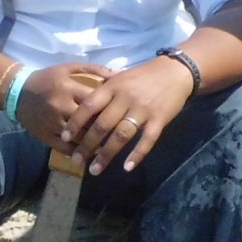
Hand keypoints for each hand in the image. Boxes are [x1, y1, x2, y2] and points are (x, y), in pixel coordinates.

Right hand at [14, 62, 110, 151]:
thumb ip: (94, 69)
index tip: (122, 114)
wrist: (18, 91)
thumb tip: (118, 75)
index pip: (95, 102)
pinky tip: (90, 154)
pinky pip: (65, 149)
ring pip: (79, 138)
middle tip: (119, 134)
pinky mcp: (46, 136)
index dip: (111, 109)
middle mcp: (61, 107)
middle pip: (89, 122)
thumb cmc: (48, 79)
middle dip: (105, 129)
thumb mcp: (68, 68)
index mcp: (68, 88)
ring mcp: (53, 123)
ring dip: (94, 144)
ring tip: (108, 147)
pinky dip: (79, 153)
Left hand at [61, 56, 194, 172]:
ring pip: (121, 135)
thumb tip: (82, 107)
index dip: (75, 123)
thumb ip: (103, 91)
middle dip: (87, 145)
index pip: (89, 106)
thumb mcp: (120, 77)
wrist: (176, 72)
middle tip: (76, 160)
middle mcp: (125, 99)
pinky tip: (127, 167)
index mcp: (113, 87)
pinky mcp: (159, 119)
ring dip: (107, 154)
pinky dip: (136, 155)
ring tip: (95, 170)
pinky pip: (146, 140)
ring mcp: (143, 110)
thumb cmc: (144, 75)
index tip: (65, 138)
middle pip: (102, 125)